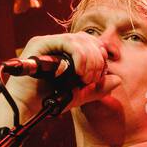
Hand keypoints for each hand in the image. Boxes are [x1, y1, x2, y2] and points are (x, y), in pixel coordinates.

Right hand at [5, 33, 121, 113]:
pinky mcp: (40, 43)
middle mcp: (58, 43)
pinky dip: (78, 56)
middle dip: (97, 59)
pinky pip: (67, 42)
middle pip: (87, 39)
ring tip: (84, 78)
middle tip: (92, 79)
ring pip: (79, 39)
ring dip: (89, 60)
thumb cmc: (49, 100)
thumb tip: (118, 79)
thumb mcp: (78, 94)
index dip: (102, 53)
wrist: (27, 107)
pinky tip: (78, 72)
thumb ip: (97, 88)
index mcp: (67, 51)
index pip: (91, 42)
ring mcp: (49, 42)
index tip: (105, 69)